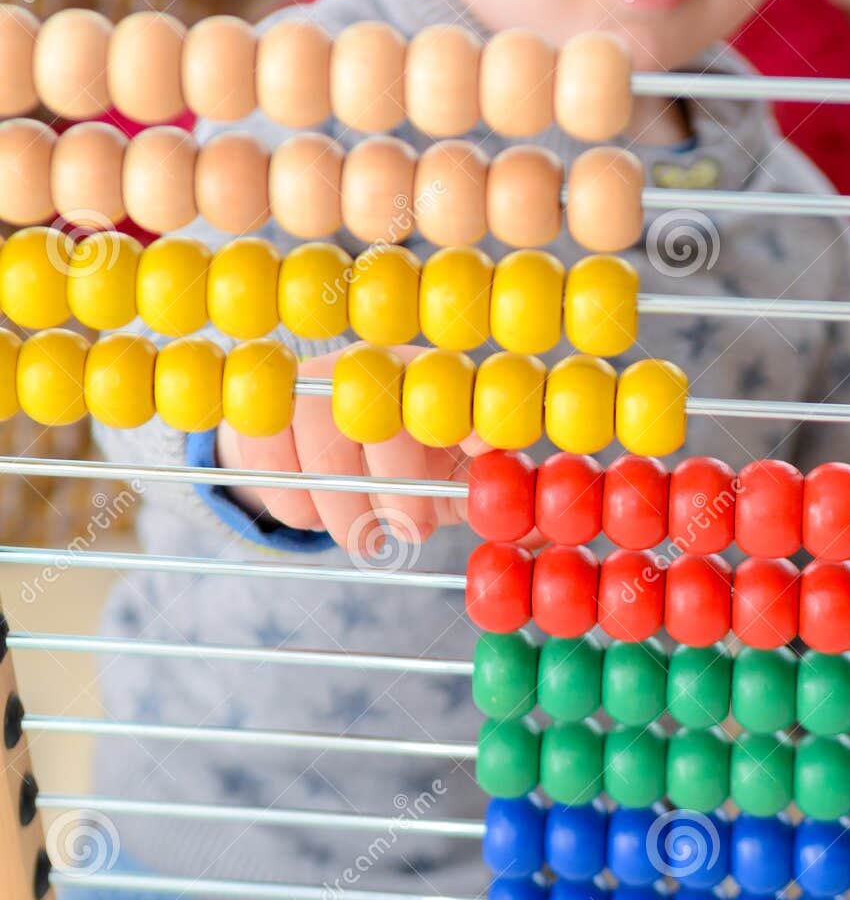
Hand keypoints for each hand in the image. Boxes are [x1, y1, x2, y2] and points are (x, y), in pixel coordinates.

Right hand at [215, 347, 486, 560]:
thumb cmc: (402, 470)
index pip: (455, 387)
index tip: (480, 459)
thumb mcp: (452, 480)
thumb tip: (538, 532)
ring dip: (346, 512)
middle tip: (410, 533)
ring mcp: (310, 383)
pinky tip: (319, 514)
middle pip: (381, 411)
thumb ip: (493, 501)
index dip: (470, 419)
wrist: (312, 450)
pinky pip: (272, 468)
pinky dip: (299, 508)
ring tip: (365, 534)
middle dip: (398, 486)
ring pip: (322, 446)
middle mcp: (371, 365)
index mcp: (430, 377)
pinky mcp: (261, 411)